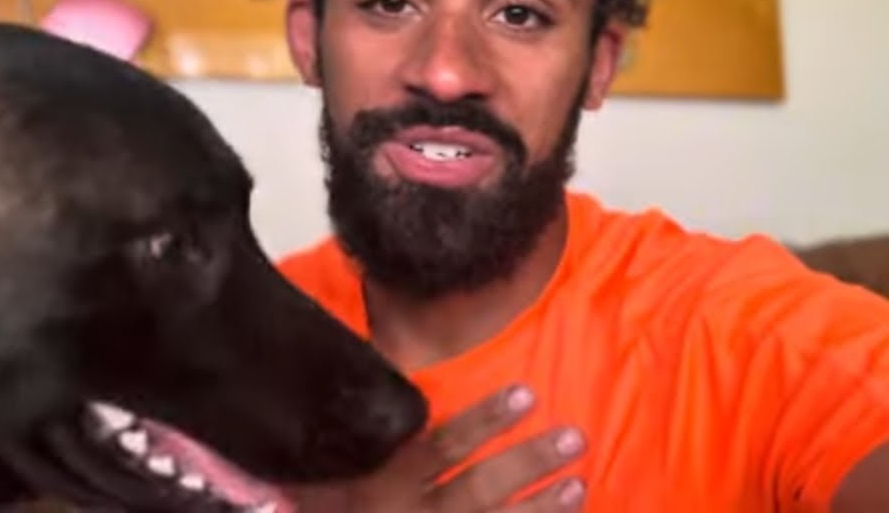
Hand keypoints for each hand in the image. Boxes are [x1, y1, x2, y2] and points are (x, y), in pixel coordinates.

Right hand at [285, 383, 586, 511]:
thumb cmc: (316, 508)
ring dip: (540, 510)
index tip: (526, 393)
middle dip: (527, 463)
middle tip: (574, 437)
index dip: (483, 421)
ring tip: (579, 484)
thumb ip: (334, 448)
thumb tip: (358, 389)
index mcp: (379, 486)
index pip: (439, 447)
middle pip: (477, 490)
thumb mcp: (309, 485)